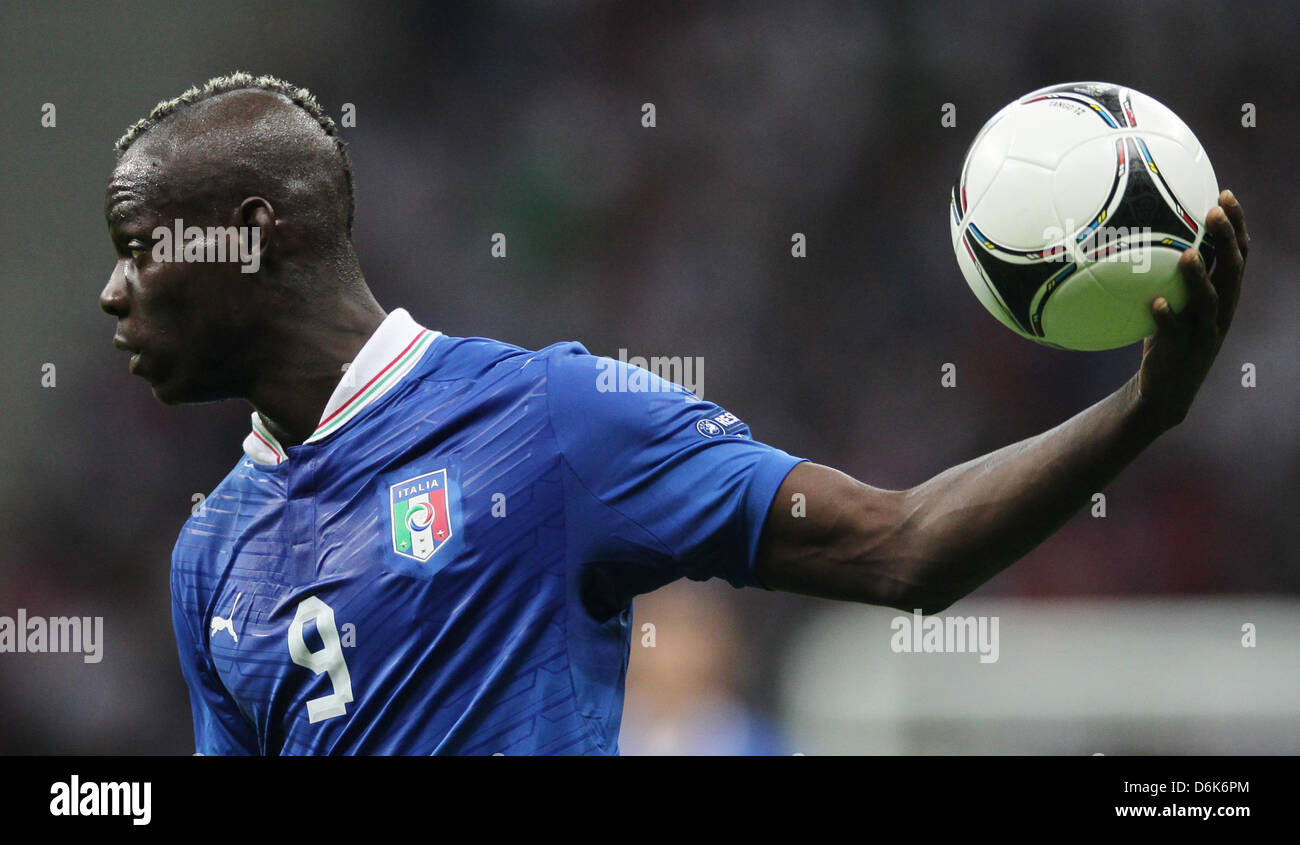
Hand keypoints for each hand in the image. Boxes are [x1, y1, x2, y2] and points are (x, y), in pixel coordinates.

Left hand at [1135, 189, 1248, 429]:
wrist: (1164, 389)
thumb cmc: (1166, 337)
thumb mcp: (1174, 301)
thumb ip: (1169, 275)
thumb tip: (1143, 235)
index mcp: (1222, 294)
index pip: (1237, 253)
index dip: (1235, 224)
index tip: (1224, 194)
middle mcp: (1220, 310)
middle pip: (1232, 269)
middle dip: (1226, 238)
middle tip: (1213, 211)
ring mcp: (1204, 331)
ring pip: (1209, 301)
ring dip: (1198, 277)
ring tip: (1186, 254)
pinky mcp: (1183, 351)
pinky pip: (1175, 332)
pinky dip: (1166, 317)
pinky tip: (1155, 303)